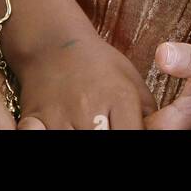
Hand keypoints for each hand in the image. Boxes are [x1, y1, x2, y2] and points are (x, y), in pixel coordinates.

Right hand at [16, 32, 156, 129]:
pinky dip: (51, 137)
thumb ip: (148, 113)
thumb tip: (157, 132)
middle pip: (105, 142)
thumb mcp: (132, 81)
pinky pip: (43, 140)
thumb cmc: (99, 66)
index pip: (133, 136)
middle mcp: (90, 107)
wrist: (53, 44)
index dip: (134, 139)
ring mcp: (60, 116)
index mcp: (119, 96)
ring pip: (76, 145)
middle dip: (108, 138)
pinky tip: (62, 130)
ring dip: (82, 139)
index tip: (129, 134)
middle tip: (106, 128)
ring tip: (89, 127)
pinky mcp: (33, 120)